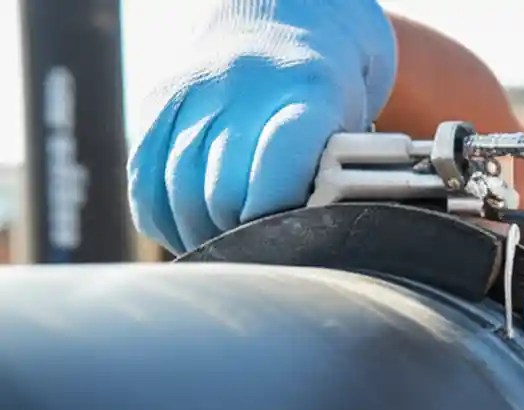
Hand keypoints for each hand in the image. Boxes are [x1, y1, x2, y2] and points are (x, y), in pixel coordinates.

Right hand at [127, 0, 397, 254]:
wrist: (290, 12)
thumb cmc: (335, 85)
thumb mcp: (358, 121)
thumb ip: (339, 178)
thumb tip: (314, 245)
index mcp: (306, 89)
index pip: (277, 168)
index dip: (280, 219)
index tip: (296, 242)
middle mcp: (240, 86)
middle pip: (220, 194)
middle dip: (246, 238)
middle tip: (267, 253)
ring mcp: (191, 92)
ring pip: (177, 192)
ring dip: (204, 237)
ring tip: (235, 249)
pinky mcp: (157, 104)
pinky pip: (146, 184)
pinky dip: (168, 222)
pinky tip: (197, 231)